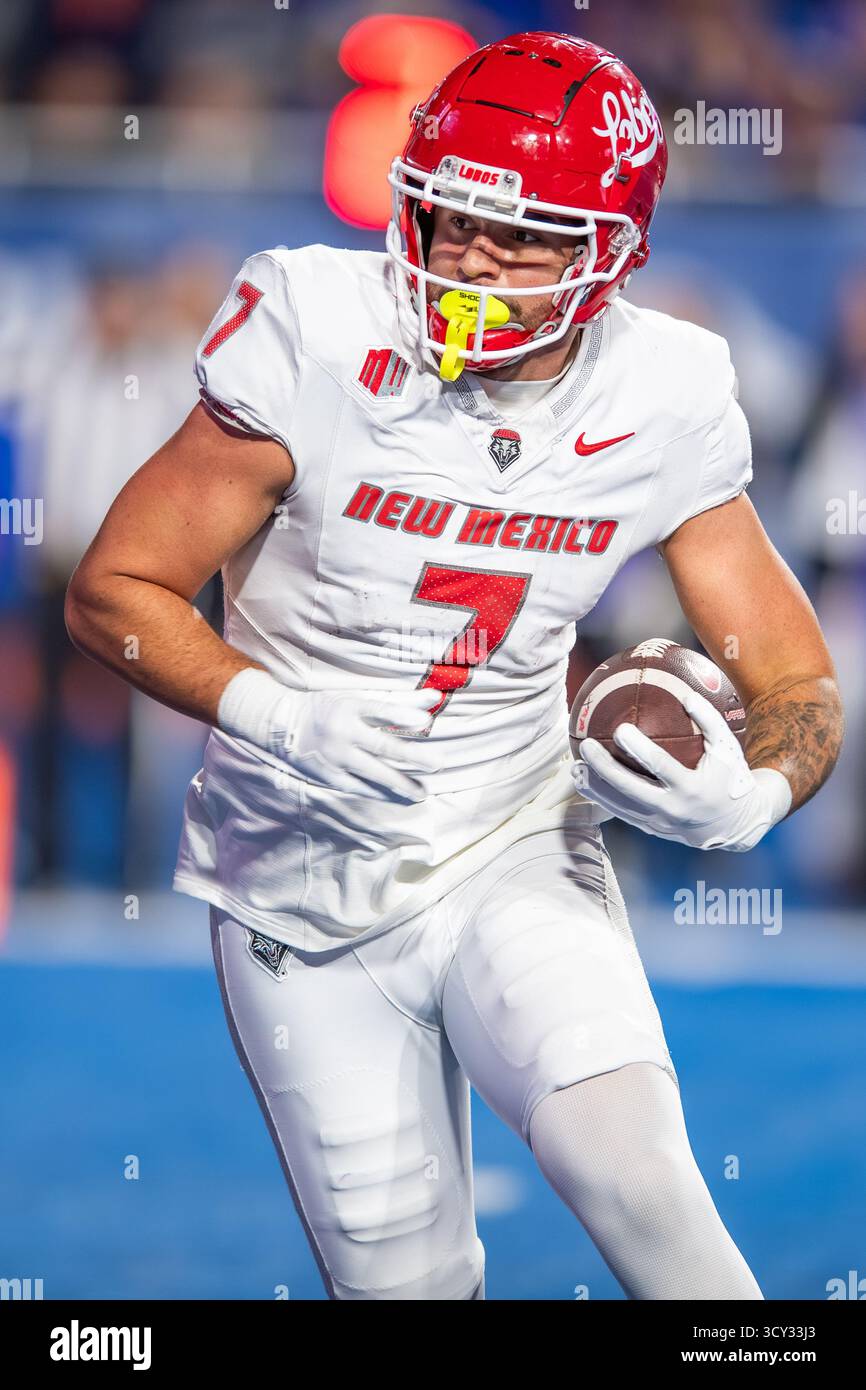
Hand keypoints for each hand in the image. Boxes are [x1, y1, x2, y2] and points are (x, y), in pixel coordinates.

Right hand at [218, 669, 438, 800]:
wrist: (285, 725)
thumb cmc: (331, 707)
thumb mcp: (360, 697)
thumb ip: (400, 701)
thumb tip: (436, 699)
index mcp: (350, 706)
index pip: (380, 710)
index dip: (402, 715)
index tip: (425, 721)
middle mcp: (343, 732)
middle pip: (382, 746)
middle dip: (411, 756)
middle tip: (437, 763)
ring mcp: (335, 757)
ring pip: (373, 772)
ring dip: (400, 783)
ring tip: (422, 792)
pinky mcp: (329, 776)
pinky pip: (359, 788)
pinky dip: (380, 794)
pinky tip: (398, 798)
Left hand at [571, 688, 791, 850]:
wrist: (735, 824)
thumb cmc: (730, 778)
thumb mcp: (727, 748)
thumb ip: (708, 720)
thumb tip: (685, 694)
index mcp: (691, 788)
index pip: (660, 767)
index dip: (639, 749)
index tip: (620, 729)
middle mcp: (672, 809)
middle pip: (630, 789)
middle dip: (604, 769)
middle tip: (585, 746)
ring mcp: (659, 822)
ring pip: (620, 807)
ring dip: (595, 788)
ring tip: (574, 769)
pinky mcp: (651, 829)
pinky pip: (622, 813)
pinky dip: (602, 800)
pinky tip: (585, 784)